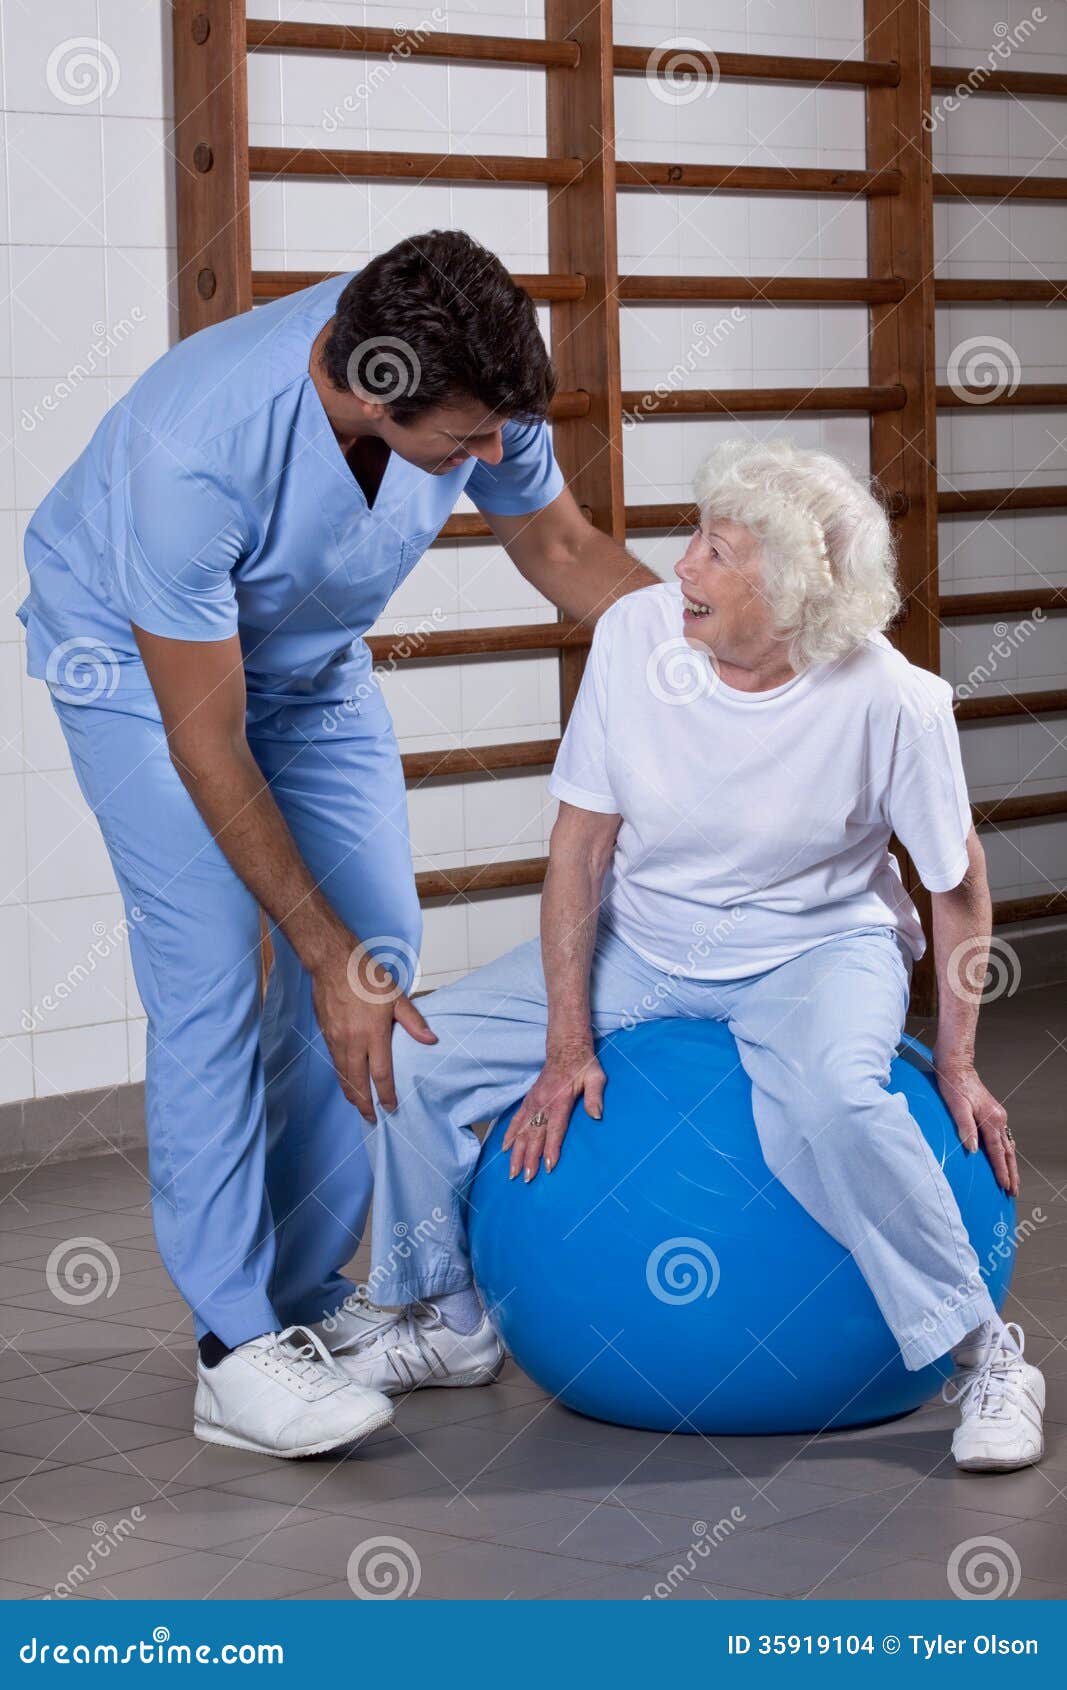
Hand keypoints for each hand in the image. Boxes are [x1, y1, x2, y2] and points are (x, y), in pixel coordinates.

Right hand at [311, 940, 436, 1122]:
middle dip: (365, 1103)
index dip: (386, 1094)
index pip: (381, 1073)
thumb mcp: (396, 996)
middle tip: (372, 1118)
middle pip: (357, 1082)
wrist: (332, 963)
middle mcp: (353, 1042)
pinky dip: (341, 1077)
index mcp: (373, 1034)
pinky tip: (347, 1081)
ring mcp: (336, 1040)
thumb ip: (413, 1021)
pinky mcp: (326, 1035)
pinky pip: (335, 1063)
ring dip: (351, 1094)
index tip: (391, 1108)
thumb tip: (431, 1040)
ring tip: (359, 1106)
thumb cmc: (366, 977)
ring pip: (343, 1075)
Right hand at [502, 1038, 605, 1182]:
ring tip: (512, 1171)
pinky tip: (505, 1149)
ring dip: (516, 1152)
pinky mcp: (529, 1100)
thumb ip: (595, 1096)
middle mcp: (543, 1103)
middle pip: (534, 1135)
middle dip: (529, 1158)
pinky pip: (516, 1120)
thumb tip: (596, 1116)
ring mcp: (533, 1102)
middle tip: (525, 1178)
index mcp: (560, 1100)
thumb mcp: (596, 1077)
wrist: (565, 1047)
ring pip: (522, 1130)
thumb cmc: (584, 1065)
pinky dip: (509, 1135)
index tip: (548, 1167)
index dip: (551, 1149)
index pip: (554, 1129)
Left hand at [934, 1052, 1017, 1196]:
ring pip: (1007, 1146)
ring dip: (1010, 1164)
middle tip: (1014, 1192)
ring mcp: (998, 1116)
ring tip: (1012, 1181)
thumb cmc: (953, 1084)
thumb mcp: (956, 1105)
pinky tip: (1004, 1158)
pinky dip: (1006, 1152)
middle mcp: (999, 1119)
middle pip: (1008, 1152)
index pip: (997, 1151)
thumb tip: (973, 1149)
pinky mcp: (993, 1114)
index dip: (1001, 1171)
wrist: (957, 1065)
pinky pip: (1003, 1138)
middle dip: (1012, 1173)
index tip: (1006, 1187)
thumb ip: (964, 1127)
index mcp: (991, 1119)